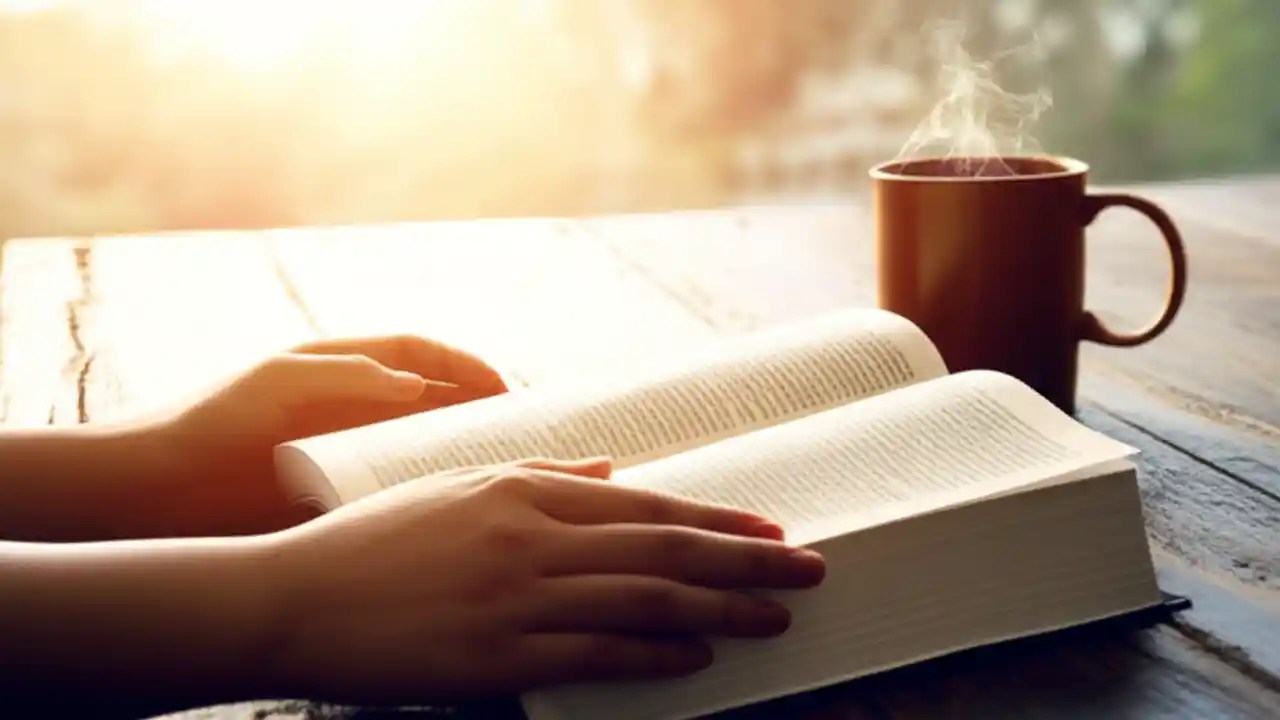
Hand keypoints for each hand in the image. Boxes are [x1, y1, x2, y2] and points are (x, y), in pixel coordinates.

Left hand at [153, 335, 507, 535]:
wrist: (159, 488)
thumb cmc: (213, 420)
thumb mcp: (279, 380)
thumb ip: (348, 373)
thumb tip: (418, 385)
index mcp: (339, 364)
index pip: (417, 352)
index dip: (463, 363)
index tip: (503, 387)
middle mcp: (349, 403)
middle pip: (429, 396)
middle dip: (476, 407)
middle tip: (523, 431)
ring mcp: (346, 447)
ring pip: (419, 442)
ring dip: (460, 448)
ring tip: (502, 469)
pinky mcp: (336, 489)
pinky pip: (394, 483)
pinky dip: (427, 487)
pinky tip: (451, 504)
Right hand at [259, 457, 824, 703]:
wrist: (295, 597)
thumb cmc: (373, 541)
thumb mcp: (457, 486)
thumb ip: (540, 476)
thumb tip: (610, 471)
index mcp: (524, 489)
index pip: (647, 504)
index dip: (718, 518)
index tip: (771, 528)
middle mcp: (532, 535)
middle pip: (664, 545)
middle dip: (748, 558)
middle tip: (810, 565)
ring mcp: (518, 596)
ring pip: (646, 596)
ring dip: (721, 606)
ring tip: (776, 613)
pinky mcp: (500, 652)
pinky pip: (598, 650)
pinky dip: (656, 652)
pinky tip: (699, 655)